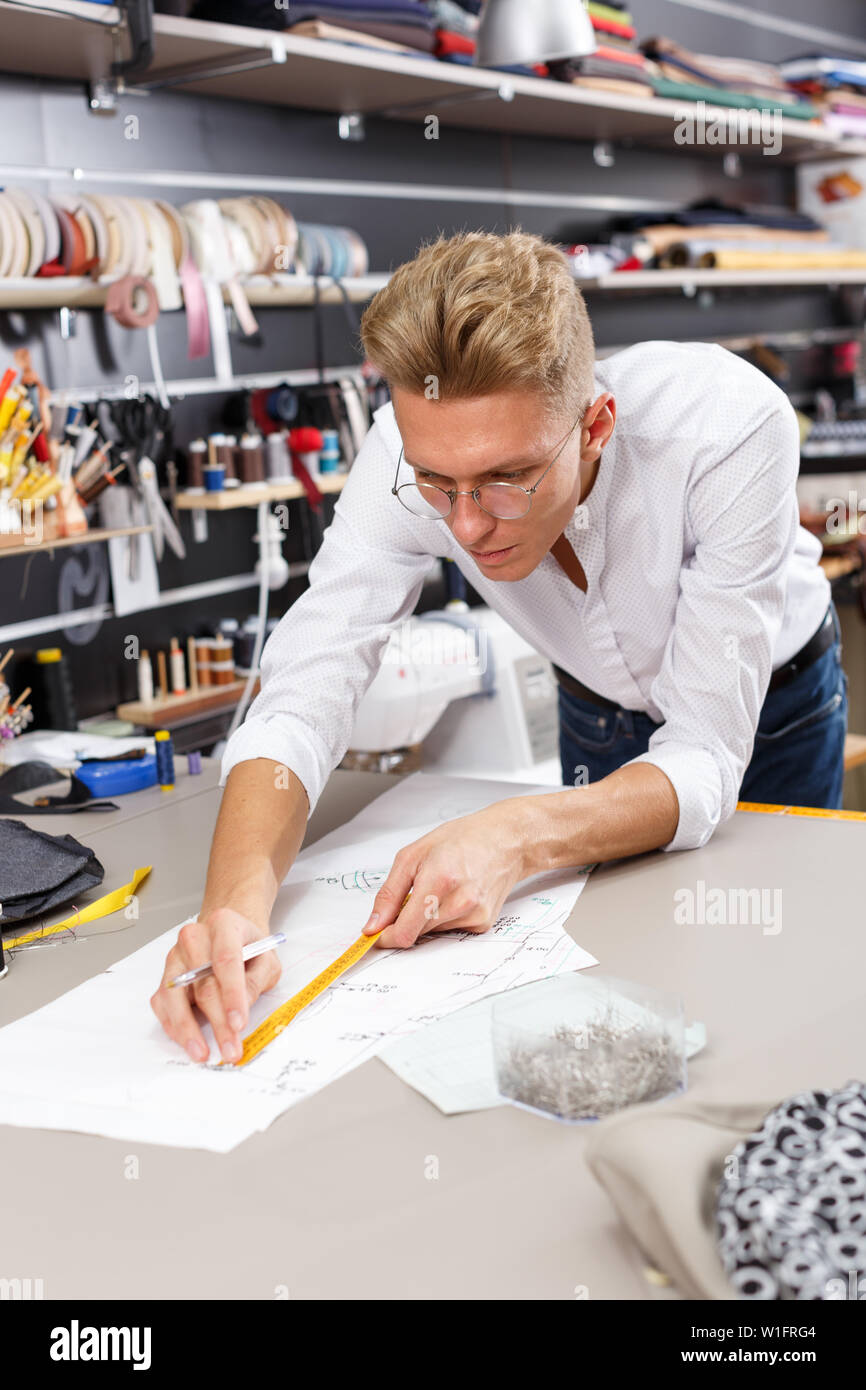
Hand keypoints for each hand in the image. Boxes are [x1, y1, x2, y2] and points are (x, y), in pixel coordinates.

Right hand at [150, 907, 280, 1063]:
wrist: (229, 935)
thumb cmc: (248, 946)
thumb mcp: (267, 958)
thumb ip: (257, 980)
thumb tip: (241, 1006)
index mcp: (223, 924)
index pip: (226, 960)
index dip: (232, 995)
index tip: (238, 1023)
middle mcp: (194, 937)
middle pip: (203, 983)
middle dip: (217, 1021)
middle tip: (230, 1047)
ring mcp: (176, 957)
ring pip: (176, 996)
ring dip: (189, 1029)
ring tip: (202, 1052)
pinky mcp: (166, 976)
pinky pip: (163, 1004)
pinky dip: (174, 1026)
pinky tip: (188, 1041)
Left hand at [363, 800, 529, 948]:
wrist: (505, 840)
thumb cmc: (461, 840)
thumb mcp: (413, 855)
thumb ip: (389, 894)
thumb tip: (373, 924)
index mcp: (438, 880)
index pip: (405, 931)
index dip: (386, 937)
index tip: (377, 933)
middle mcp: (459, 902)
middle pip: (416, 932)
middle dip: (406, 919)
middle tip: (415, 892)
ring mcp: (474, 915)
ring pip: (432, 932)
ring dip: (426, 917)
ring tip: (441, 888)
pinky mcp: (483, 923)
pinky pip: (450, 930)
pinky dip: (444, 917)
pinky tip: (456, 895)